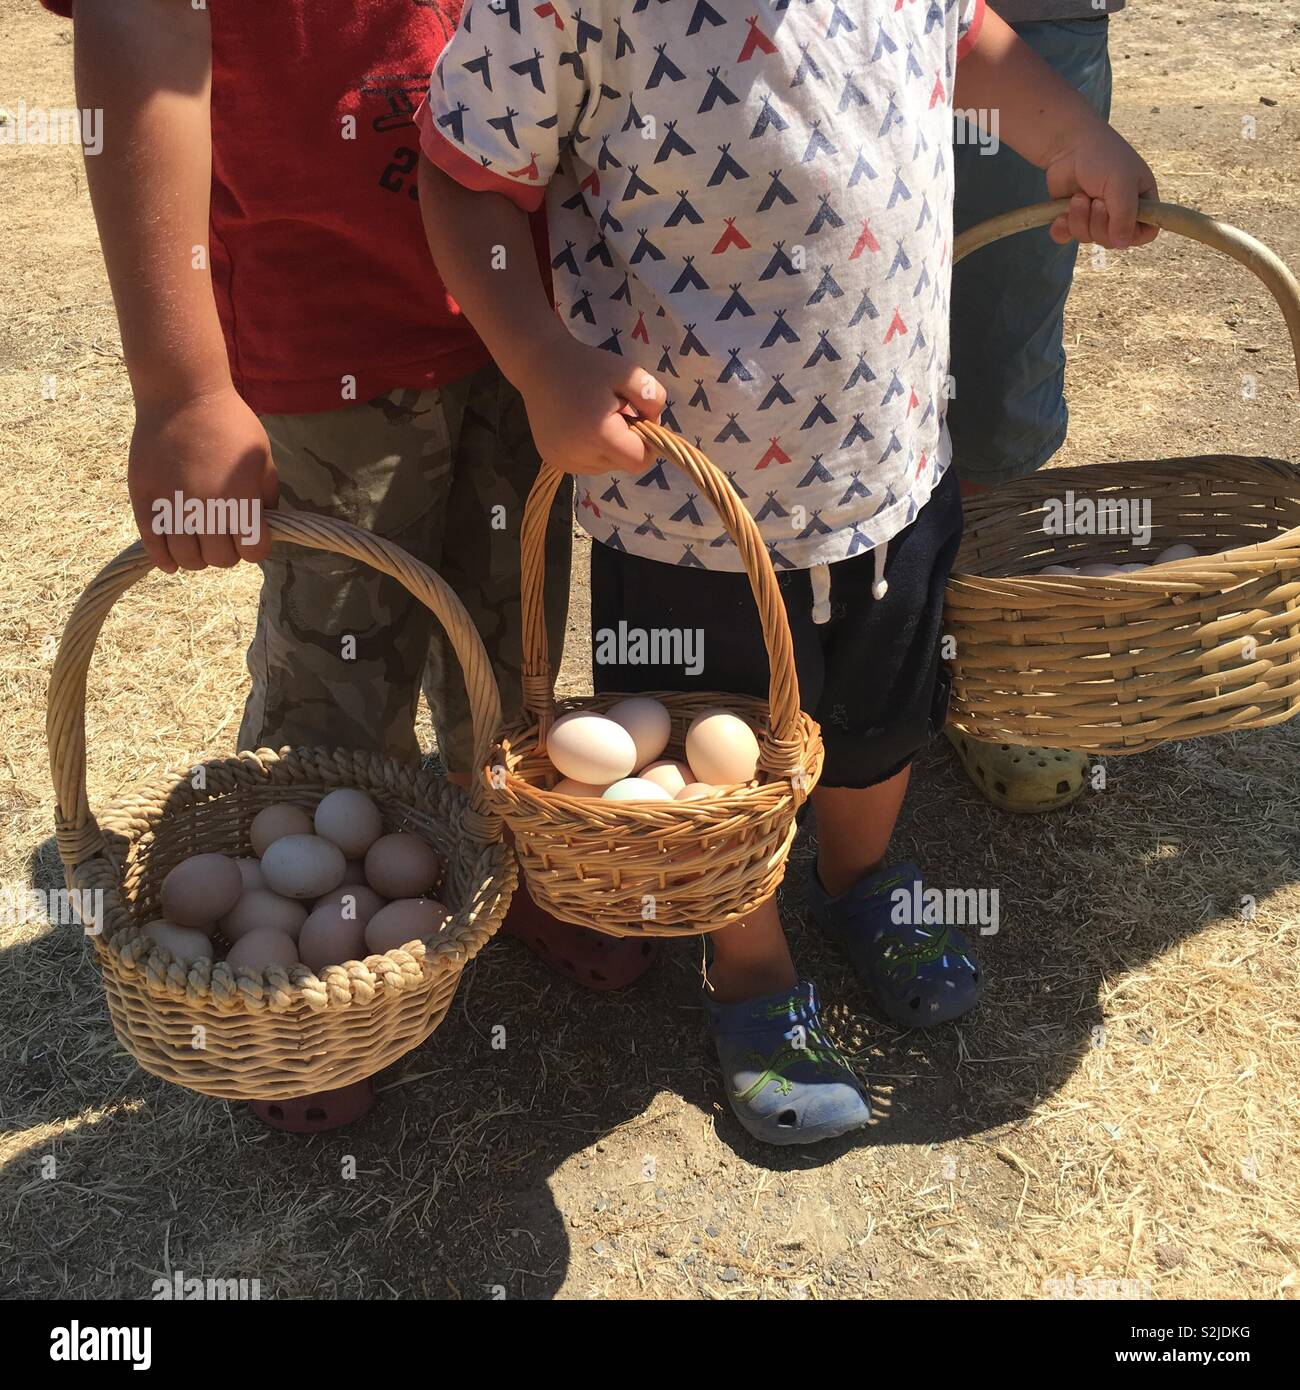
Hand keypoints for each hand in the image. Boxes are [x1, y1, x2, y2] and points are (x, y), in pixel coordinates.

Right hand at [128, 386, 277, 571]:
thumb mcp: (263, 459)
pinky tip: (173, 561)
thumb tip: (266, 527)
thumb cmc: (230, 423)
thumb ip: (267, 497)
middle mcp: (207, 509)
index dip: (255, 547)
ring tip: (200, 541)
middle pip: (220, 559)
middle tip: (225, 536)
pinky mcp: (145, 501)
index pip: (253, 552)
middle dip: (228, 551)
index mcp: (241, 500)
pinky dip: (165, 560)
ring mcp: (173, 507)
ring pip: (188, 559)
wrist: (182, 395)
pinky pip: (154, 546)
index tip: (252, 535)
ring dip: (198, 556)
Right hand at [516, 333, 666, 475]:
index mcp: (600, 435)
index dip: (646, 443)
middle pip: (622, 465)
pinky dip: (591, 450)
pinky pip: (586, 464)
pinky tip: (581, 427)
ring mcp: (563, 461)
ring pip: (605, 466)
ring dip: (608, 448)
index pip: (639, 461)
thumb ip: (653, 398)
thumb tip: (654, 424)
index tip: (638, 420)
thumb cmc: (587, 366)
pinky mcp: (553, 460)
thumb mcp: (629, 373)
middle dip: (627, 443)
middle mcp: (579, 455)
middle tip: (615, 413)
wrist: (539, 364)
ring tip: (595, 418)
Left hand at [1044, 119, 1159, 248]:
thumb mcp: (1122, 182)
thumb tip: (1122, 244)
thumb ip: (1125, 214)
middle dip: (1099, 223)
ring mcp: (1094, 217)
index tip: (1120, 220)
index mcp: (1141, 202)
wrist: (1067, 146)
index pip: (1146, 233)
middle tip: (1095, 200)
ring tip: (1078, 197)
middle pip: (1111, 241)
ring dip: (1079, 219)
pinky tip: (1061, 215)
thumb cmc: (1102, 157)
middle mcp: (1119, 212)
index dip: (1132, 234)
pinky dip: (1062, 229)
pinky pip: (1067, 238)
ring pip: (1087, 239)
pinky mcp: (1072, 218)